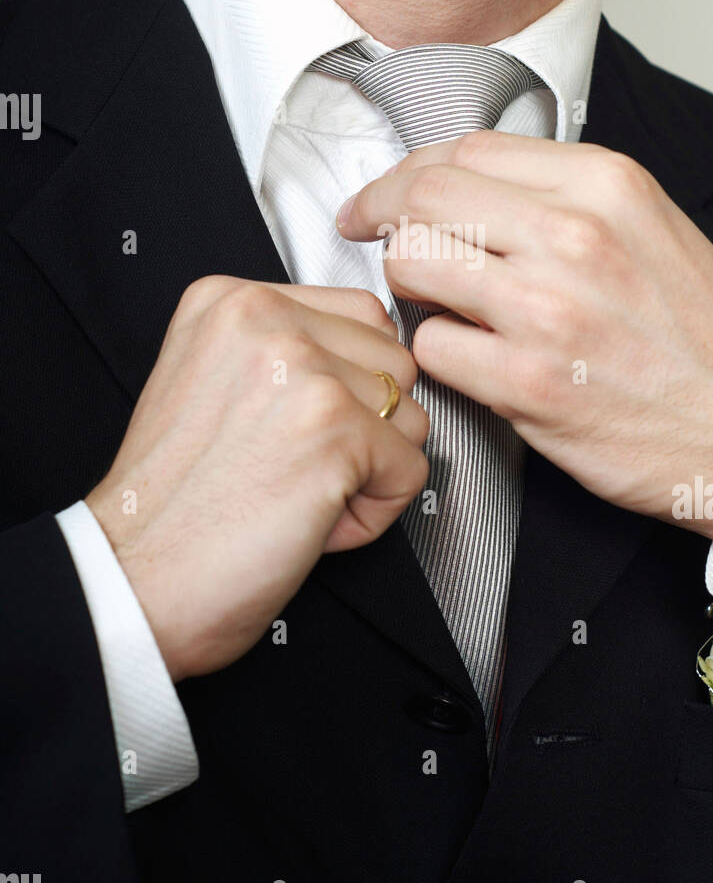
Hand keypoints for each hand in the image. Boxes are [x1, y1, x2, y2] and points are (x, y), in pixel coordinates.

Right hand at [86, 278, 427, 680]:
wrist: (131, 582)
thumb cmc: (173, 506)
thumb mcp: (209, 382)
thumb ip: (284, 350)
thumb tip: (369, 354)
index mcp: (229, 300)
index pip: (362, 317)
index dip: (345, 389)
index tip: (286, 428)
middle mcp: (263, 319)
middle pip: (394, 363)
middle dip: (364, 428)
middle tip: (289, 467)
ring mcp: (300, 368)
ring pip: (410, 415)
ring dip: (368, 471)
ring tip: (295, 491)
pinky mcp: (333, 427)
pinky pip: (411, 471)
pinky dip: (372, 515)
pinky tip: (307, 520)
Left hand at [337, 132, 712, 563]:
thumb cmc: (707, 340)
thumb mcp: (649, 229)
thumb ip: (565, 198)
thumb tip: (473, 189)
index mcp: (606, 185)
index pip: (468, 149)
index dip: (413, 170)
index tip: (391, 193)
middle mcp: (574, 236)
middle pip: (425, 195)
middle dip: (383, 214)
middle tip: (373, 234)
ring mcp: (547, 310)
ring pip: (411, 262)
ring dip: (406, 282)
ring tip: (433, 300)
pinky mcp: (528, 384)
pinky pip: (431, 346)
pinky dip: (435, 351)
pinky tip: (466, 355)